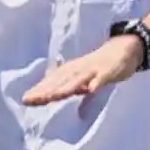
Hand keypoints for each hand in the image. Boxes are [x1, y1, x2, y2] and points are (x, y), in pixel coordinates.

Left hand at [22, 36, 142, 105]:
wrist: (124, 48)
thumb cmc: (101, 66)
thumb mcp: (84, 81)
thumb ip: (70, 90)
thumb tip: (56, 100)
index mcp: (71, 71)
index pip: (53, 82)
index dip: (40, 91)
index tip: (25, 101)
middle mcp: (79, 69)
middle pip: (60, 81)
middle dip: (45, 90)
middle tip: (29, 100)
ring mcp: (94, 69)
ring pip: (77, 80)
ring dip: (65, 88)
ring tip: (51, 97)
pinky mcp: (109, 71)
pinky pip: (102, 77)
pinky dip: (97, 83)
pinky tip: (92, 90)